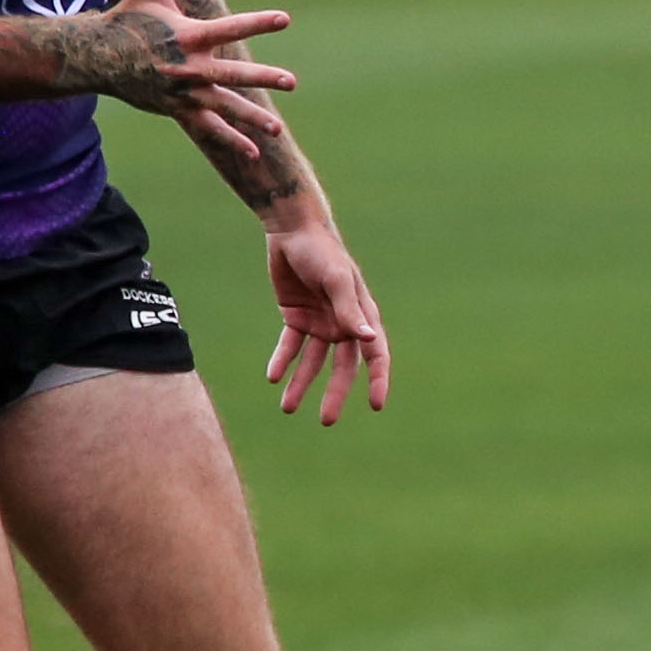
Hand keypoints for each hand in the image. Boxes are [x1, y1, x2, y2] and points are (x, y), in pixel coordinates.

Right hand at [86, 0, 295, 138]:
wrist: (96, 57)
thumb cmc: (127, 19)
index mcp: (188, 36)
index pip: (230, 28)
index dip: (258, 23)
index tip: (284, 19)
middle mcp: (188, 67)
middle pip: (232, 75)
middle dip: (263, 78)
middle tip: (291, 81)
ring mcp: (183, 91)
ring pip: (223, 107)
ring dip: (250, 119)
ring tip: (277, 130)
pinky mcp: (176, 108)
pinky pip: (207, 127)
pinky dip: (229, 139)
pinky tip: (252, 151)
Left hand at [261, 215, 388, 423]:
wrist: (291, 229)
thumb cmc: (321, 250)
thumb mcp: (336, 280)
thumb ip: (350, 311)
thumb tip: (370, 339)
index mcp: (362, 314)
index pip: (375, 352)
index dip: (377, 379)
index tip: (375, 405)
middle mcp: (343, 322)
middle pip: (342, 366)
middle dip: (334, 393)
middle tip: (326, 421)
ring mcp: (320, 321)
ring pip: (313, 362)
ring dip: (301, 383)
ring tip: (287, 408)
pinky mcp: (296, 316)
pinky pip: (290, 346)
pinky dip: (282, 361)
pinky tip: (273, 377)